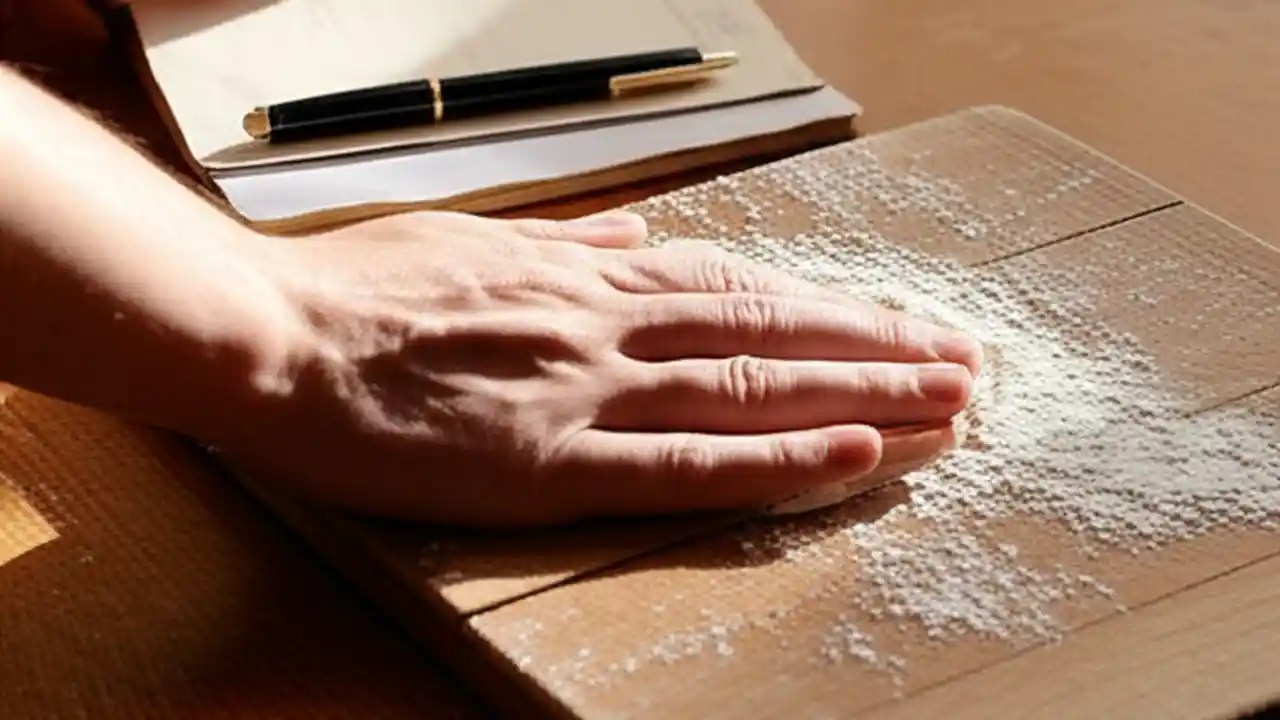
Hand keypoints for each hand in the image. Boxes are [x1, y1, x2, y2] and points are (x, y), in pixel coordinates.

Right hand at [214, 210, 980, 525]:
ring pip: (751, 390)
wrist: (267, 332)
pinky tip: (851, 457)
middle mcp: (604, 324)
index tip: (896, 319)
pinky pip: (684, 463)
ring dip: (860, 396)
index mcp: (585, 276)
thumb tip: (640, 232)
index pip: (738, 286)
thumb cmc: (359, 287)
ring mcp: (584, 392)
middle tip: (966, 364)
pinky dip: (775, 459)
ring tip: (948, 408)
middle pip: (770, 332)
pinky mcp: (548, 464)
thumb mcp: (476, 236)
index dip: (828, 305)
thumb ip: (571, 241)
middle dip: (878, 347)